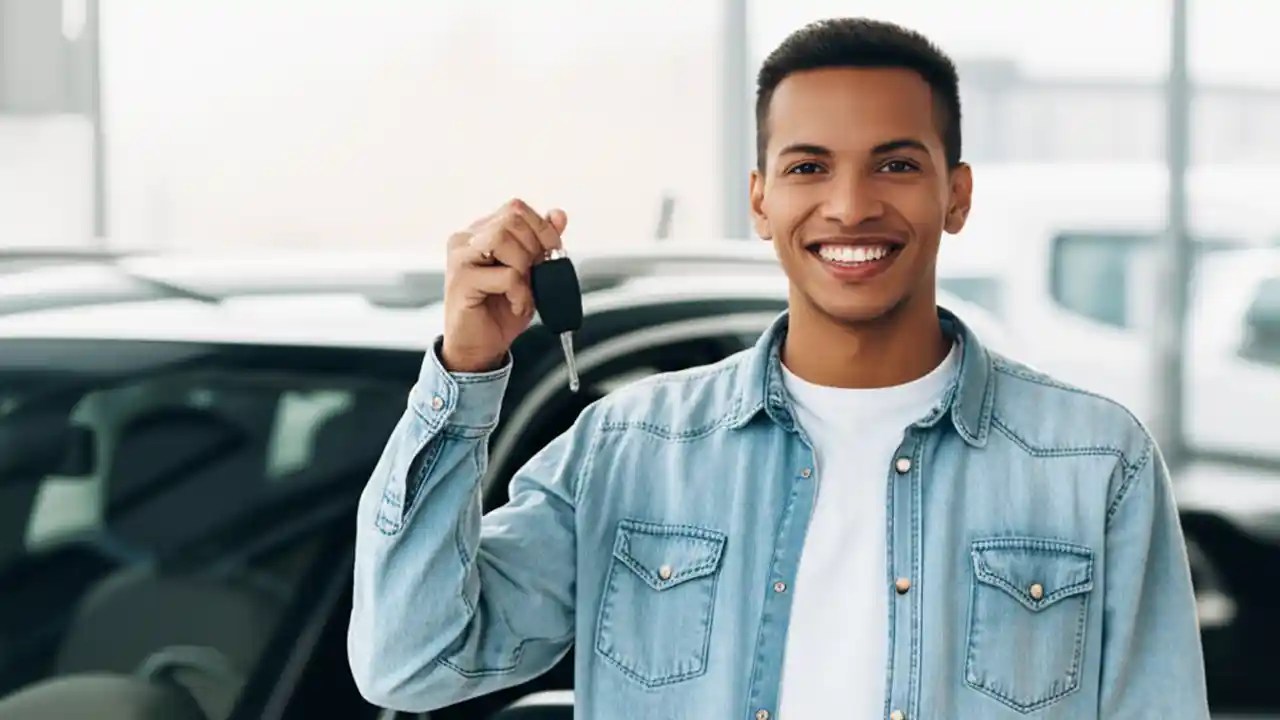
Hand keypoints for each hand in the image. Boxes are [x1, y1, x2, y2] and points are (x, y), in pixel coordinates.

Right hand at [440, 198, 567, 372]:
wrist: (480, 347)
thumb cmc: (501, 310)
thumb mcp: (531, 273)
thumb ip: (542, 242)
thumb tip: (559, 215)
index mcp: (481, 233)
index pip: (515, 209)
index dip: (541, 228)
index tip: (551, 253)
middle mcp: (466, 240)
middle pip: (511, 220)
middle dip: (535, 248)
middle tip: (535, 274)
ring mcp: (460, 258)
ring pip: (504, 240)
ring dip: (524, 268)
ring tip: (522, 290)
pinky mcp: (461, 281)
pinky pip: (506, 275)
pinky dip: (521, 293)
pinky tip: (515, 304)